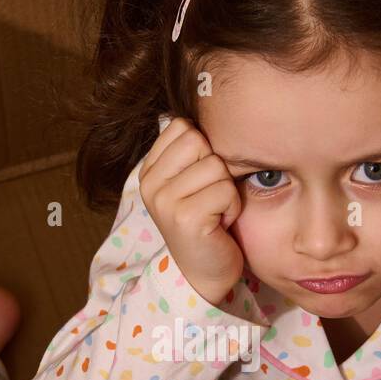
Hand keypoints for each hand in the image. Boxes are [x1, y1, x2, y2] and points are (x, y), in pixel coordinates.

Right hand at [138, 116, 243, 305]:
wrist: (203, 275)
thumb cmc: (206, 224)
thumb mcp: (190, 183)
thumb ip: (188, 151)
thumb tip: (195, 104)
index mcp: (149, 170)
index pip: (183, 127)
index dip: (204, 150)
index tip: (199, 181)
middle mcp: (150, 183)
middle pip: (201, 142)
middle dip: (216, 169)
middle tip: (209, 198)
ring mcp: (165, 201)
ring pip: (216, 167)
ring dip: (226, 191)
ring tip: (214, 213)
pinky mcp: (185, 217)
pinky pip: (225, 191)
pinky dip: (231, 208)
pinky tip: (219, 225)